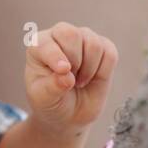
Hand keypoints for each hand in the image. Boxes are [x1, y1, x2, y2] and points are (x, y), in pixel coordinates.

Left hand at [25, 22, 118, 136]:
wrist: (69, 113)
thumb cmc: (50, 101)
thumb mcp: (44, 99)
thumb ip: (51, 87)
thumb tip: (66, 76)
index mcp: (38, 46)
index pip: (47, 42)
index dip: (56, 56)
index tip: (63, 71)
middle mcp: (60, 37)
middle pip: (72, 34)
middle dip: (75, 61)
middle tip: (70, 80)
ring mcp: (83, 39)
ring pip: (94, 44)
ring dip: (88, 69)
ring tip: (78, 82)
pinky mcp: (103, 48)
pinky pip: (110, 54)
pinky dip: (103, 70)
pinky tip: (91, 78)